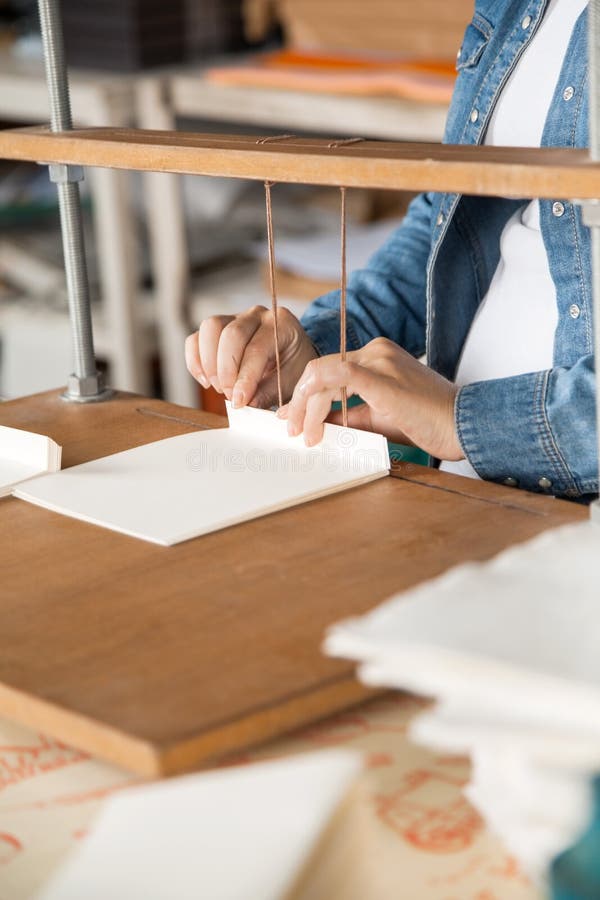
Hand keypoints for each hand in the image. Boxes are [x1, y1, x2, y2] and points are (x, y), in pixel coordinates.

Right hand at [185, 306, 316, 407]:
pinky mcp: (216, 328)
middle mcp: (257, 315)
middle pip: (231, 335)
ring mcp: (234, 317)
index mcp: (282, 324)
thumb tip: (245, 403)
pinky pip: (196, 338)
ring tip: (219, 387)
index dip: (245, 377)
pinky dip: (195, 361)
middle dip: (226, 371)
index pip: (257, 349)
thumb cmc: (291, 369)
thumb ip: (268, 392)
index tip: (238, 400)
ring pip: (210, 328)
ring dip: (209, 363)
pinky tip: (206, 381)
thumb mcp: (289, 383)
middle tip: (230, 395)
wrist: (288, 357)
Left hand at [278, 337, 463, 460]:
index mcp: (377, 356)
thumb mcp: (378, 418)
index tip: (294, 418)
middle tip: (292, 430)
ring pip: (323, 375)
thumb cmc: (430, 422)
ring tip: (304, 434)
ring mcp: (379, 360)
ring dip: (306, 407)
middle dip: (300, 402)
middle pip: (320, 371)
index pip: (329, 370)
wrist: (464, 425)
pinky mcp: (381, 376)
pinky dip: (318, 401)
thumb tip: (318, 424)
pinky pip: (337, 378)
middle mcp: (376, 351)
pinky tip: (312, 423)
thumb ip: (348, 416)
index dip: (306, 395)